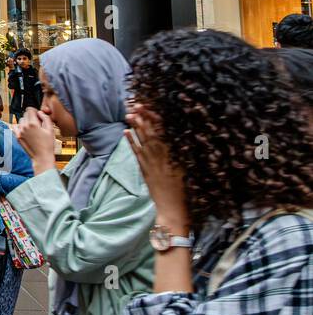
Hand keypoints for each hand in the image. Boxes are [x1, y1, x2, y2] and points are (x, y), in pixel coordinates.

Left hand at [13, 108, 56, 170]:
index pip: (29, 109)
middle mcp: (24, 127)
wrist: (42, 157)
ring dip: (25, 122)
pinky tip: (26, 131)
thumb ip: (45, 118)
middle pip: (25, 114)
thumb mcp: (51, 129)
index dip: (35, 111)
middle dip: (31, 117)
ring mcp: (19, 132)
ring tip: (32, 129)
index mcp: (33, 124)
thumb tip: (39, 112)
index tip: (38, 116)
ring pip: (20, 121)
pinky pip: (15, 127)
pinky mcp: (17, 137)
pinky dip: (20, 127)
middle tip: (37, 124)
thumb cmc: (48, 144)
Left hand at [126, 104, 188, 228]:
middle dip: (144, 118)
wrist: (174, 210)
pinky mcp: (145, 171)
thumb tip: (179, 137)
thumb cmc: (186, 191)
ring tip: (130, 113)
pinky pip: (136, 154)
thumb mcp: (189, 170)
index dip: (157, 119)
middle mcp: (163, 158)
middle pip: (152, 133)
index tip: (151, 107)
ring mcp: (152, 164)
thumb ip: (183, 155)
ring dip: (136, 126)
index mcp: (176, 156)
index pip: (165, 132)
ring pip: (143, 141)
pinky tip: (125, 131)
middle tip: (137, 104)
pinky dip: (131, 142)